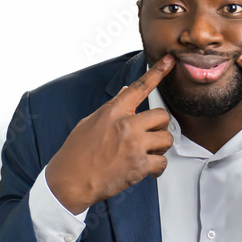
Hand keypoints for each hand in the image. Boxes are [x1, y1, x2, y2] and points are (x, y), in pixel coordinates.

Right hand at [45, 54, 175, 213]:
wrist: (70, 180)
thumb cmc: (77, 153)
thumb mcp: (91, 122)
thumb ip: (112, 107)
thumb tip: (127, 91)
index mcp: (113, 112)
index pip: (140, 87)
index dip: (158, 72)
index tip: (170, 61)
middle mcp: (126, 126)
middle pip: (162, 115)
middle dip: (159, 126)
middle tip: (149, 135)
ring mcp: (134, 145)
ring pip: (166, 138)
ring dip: (160, 147)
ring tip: (146, 153)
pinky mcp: (139, 166)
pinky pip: (163, 162)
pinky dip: (158, 167)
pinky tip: (147, 169)